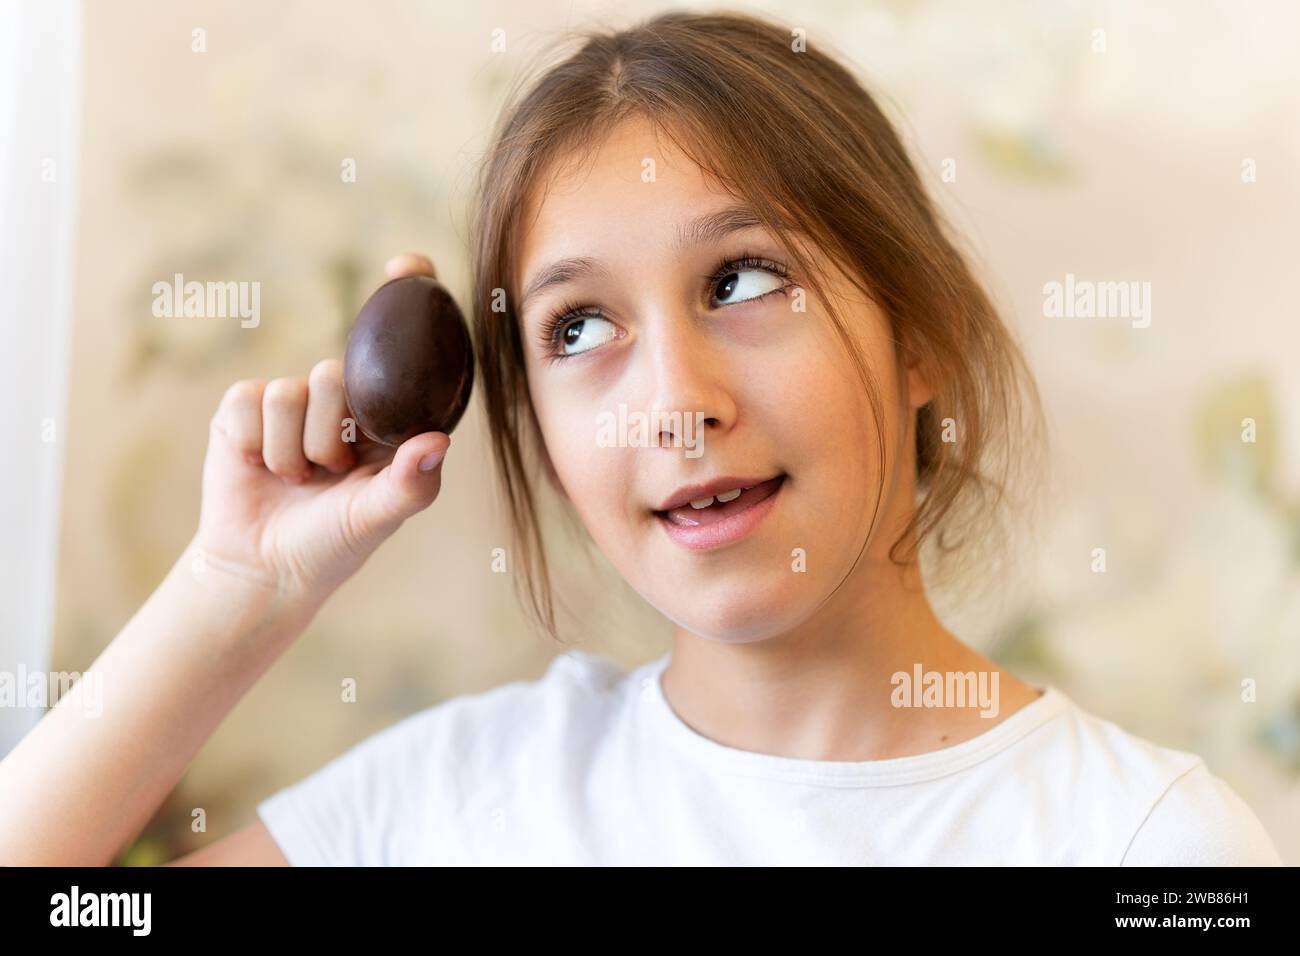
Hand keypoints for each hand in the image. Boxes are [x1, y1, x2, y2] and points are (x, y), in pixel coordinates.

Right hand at [192, 253, 452, 606]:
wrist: (263, 569)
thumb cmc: (334, 544)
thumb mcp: (381, 517)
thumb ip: (412, 483)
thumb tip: (439, 441)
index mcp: (386, 416)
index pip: (403, 345)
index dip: (406, 298)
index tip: (409, 264)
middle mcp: (341, 401)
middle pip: (337, 373)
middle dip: (332, 436)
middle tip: (331, 475)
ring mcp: (290, 402)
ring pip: (293, 391)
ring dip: (294, 450)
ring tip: (299, 479)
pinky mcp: (242, 411)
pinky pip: (252, 402)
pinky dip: (259, 445)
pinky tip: (261, 469)